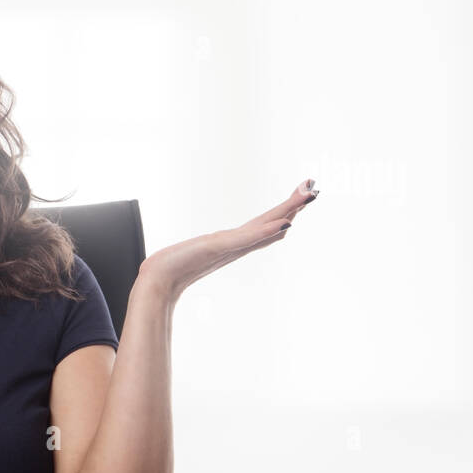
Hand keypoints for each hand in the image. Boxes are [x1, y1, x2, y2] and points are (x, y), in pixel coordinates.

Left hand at [137, 178, 318, 302]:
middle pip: (273, 223)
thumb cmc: (174, 266)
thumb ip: (218, 246)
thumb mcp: (202, 249)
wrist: (157, 281)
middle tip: (315, 191)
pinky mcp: (218, 249)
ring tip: (307, 198)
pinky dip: (266, 231)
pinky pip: (247, 239)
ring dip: (287, 214)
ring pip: (265, 228)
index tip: (306, 193)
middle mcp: (237, 245)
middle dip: (294, 207)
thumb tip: (223, 243)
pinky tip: (282, 225)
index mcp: (235, 242)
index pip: (267, 223)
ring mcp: (230, 247)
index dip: (288, 210)